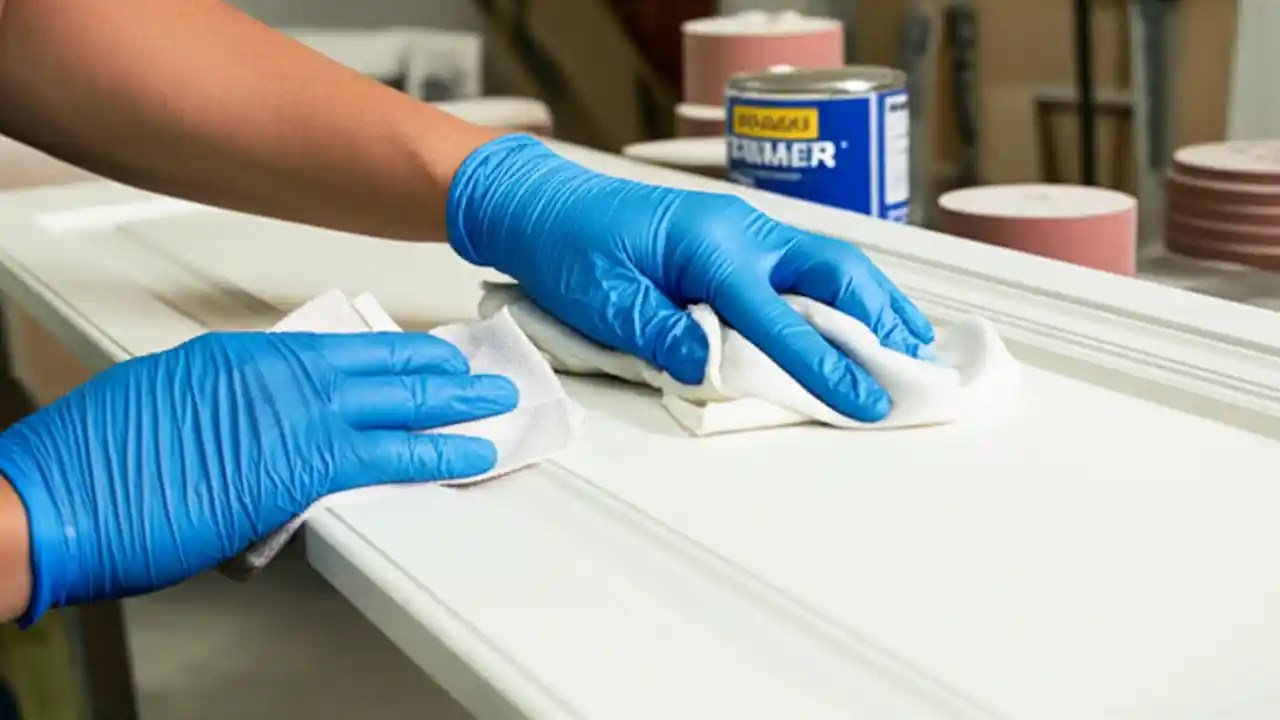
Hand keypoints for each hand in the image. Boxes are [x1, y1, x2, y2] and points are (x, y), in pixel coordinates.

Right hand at [0, 332, 515, 625]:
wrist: (54, 500)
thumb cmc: (95, 465)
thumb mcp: (170, 408)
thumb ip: (230, 411)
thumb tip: (260, 431)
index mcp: (241, 356)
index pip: (334, 348)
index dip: (382, 355)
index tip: (412, 355)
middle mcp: (274, 372)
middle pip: (376, 361)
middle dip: (432, 365)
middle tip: (471, 365)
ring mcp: (291, 413)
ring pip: (397, 399)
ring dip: (453, 402)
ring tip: (492, 399)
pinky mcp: (300, 464)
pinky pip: (390, 454)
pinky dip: (438, 453)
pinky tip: (469, 452)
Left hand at [447, 135, 933, 420]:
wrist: (542, 204)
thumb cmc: (567, 243)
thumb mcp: (604, 298)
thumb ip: (661, 333)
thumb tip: (710, 366)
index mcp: (709, 246)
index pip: (780, 316)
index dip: (826, 364)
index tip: (864, 400)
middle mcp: (740, 231)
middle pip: (833, 273)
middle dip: (880, 321)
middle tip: (916, 367)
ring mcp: (743, 231)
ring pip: (829, 266)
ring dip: (873, 303)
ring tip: (910, 343)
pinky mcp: (738, 242)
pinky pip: (804, 268)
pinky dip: (840, 295)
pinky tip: (857, 318)